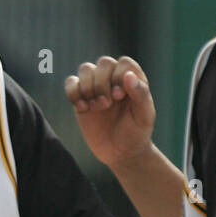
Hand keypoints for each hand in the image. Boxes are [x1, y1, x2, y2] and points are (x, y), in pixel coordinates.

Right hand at [65, 56, 156, 171]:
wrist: (120, 153)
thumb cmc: (136, 133)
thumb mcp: (144, 116)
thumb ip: (141, 94)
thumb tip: (128, 75)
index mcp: (134, 80)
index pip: (124, 63)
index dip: (119, 76)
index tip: (120, 96)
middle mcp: (114, 79)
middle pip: (104, 63)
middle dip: (103, 83)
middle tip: (107, 104)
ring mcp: (96, 86)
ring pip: (85, 69)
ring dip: (88, 87)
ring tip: (94, 107)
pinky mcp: (81, 97)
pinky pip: (71, 83)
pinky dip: (73, 93)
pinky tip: (83, 109)